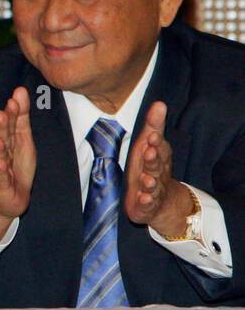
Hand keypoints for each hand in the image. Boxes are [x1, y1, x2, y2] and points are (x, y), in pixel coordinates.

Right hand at [0, 86, 36, 220]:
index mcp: (7, 139)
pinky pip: (1, 176)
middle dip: (2, 126)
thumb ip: (21, 117)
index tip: (16, 96)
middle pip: (2, 137)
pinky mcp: (1, 184)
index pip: (11, 123)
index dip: (14, 111)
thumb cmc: (16, 166)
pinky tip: (0, 163)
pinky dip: (0, 170)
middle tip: (2, 113)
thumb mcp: (23, 140)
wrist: (6, 198)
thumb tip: (20, 90)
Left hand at [124, 101, 194, 234]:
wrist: (164, 203)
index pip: (159, 148)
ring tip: (146, 178)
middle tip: (149, 151)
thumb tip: (159, 103)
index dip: (156, 142)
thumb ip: (153, 126)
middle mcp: (157, 174)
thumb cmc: (152, 167)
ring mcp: (152, 191)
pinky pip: (147, 205)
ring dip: (149, 182)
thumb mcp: (150, 145)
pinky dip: (146, 202)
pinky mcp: (146, 206)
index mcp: (158, 158)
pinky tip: (143, 199)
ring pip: (152, 186)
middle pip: (156, 166)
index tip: (152, 135)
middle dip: (153, 159)